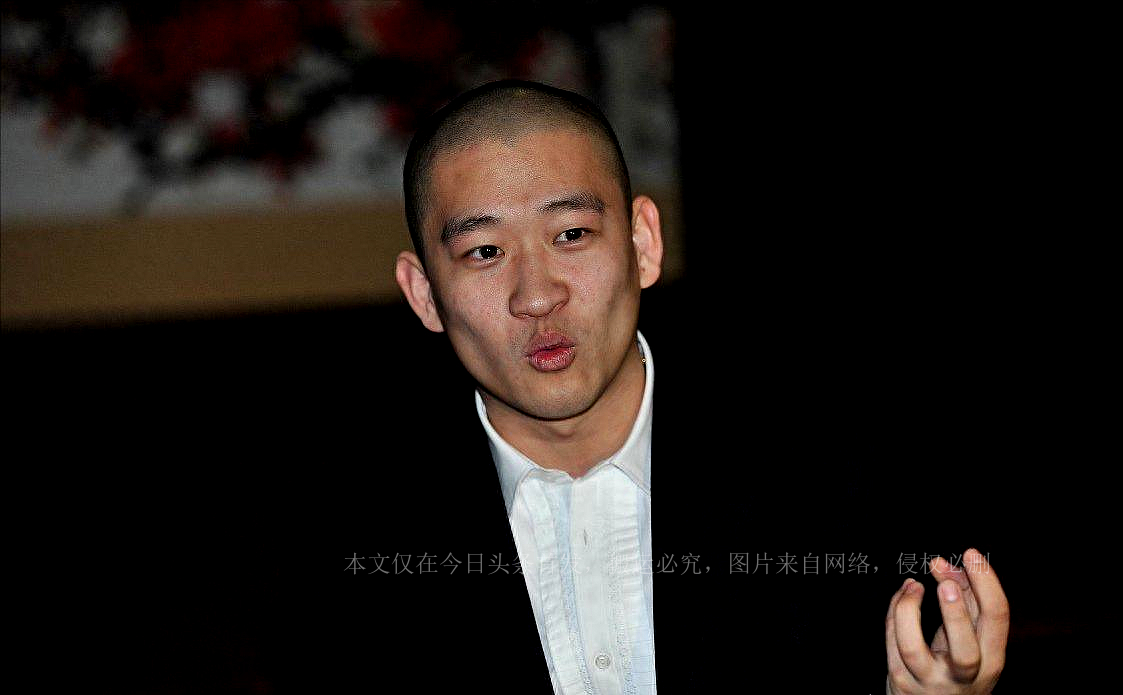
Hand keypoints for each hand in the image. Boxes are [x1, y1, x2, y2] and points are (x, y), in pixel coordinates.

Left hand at [885, 548, 1008, 693]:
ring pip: (913, 649)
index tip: (971, 554)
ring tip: (913, 585)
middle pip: (965, 649)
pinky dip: (893, 615)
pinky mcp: (900, 682)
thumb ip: (966, 600)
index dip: (987, 583)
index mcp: (991, 659)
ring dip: (908, 611)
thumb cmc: (956, 668)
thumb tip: (949, 564)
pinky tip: (902, 596)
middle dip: (955, 613)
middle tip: (945, 582)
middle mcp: (964, 676)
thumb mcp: (971, 639)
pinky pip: (891, 644)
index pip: (997, 620)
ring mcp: (929, 682)